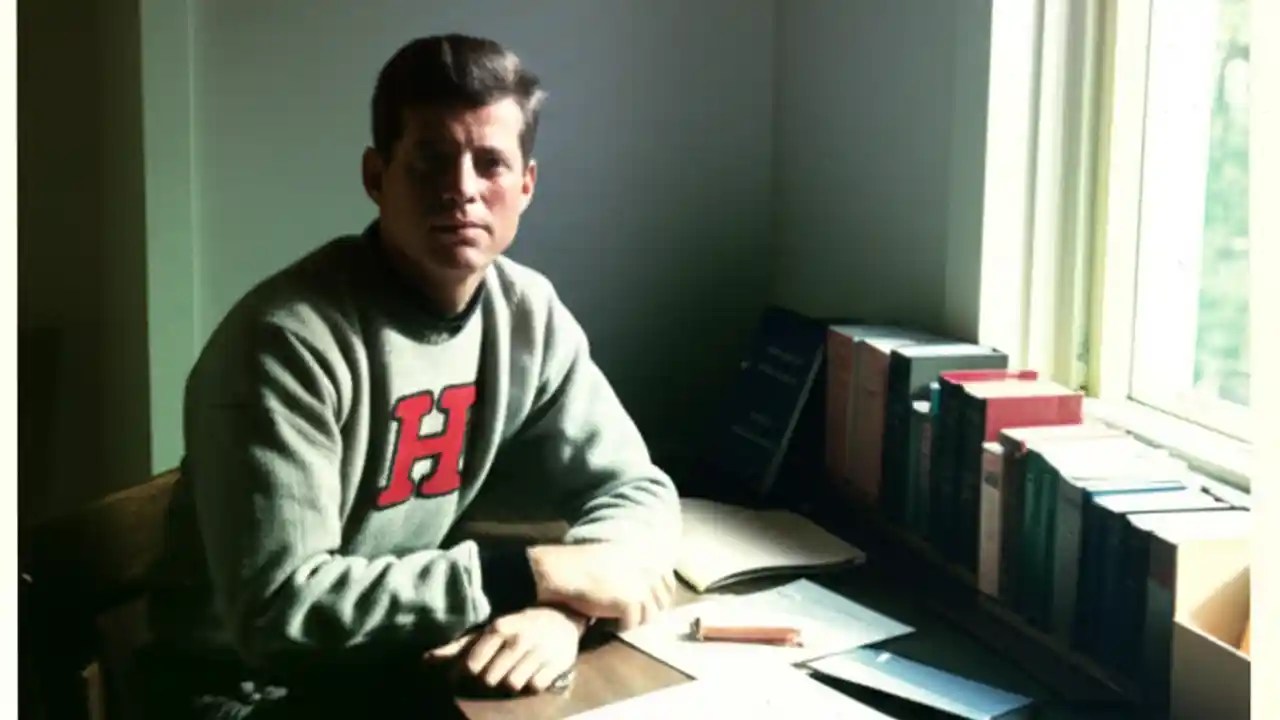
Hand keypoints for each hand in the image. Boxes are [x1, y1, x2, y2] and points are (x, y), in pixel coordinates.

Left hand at [425, 606, 587, 693]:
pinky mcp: (557, 664)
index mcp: (499, 627)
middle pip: (490, 679)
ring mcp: (539, 651)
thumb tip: (425, 660)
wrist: (564, 616)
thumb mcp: (490, 630)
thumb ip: (459, 646)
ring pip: (512, 685)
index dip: (467, 674)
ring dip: (511, 682)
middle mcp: (519, 638)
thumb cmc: (519, 625)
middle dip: (491, 678)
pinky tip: (533, 671)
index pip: (472, 665)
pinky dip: (532, 684)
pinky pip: (534, 688)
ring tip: (516, 669)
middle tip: (499, 668)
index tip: (470, 672)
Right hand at [527, 543, 676, 629]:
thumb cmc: (578, 566)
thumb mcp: (610, 560)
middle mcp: (646, 570)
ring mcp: (640, 586)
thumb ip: (629, 571)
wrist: (562, 571)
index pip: (667, 582)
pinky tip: (607, 624)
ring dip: (633, 621)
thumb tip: (643, 592)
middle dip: (649, 612)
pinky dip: (620, 627)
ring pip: (649, 616)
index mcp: (642, 557)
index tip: (652, 606)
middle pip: (661, 601)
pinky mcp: (630, 602)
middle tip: (631, 619)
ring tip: (616, 621)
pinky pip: (632, 624)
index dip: (662, 597)